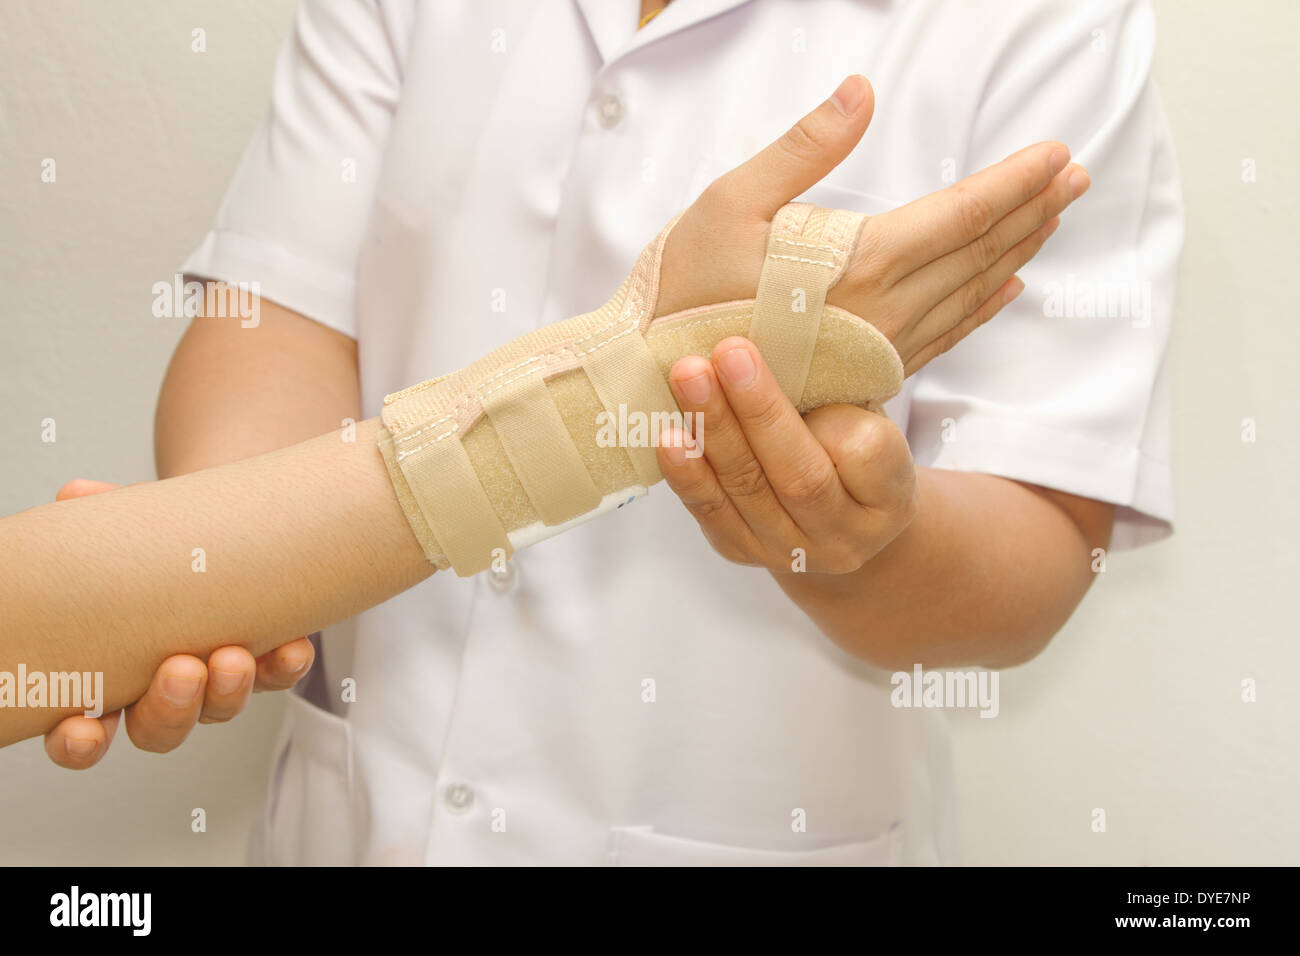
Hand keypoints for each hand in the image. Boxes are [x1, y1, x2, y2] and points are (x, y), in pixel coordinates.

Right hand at [43, 480, 314, 768]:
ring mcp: (218, 679)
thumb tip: (78, 494)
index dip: (79, 742)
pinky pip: (279, 676)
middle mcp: (163, 689)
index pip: (84, 731)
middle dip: (170, 708)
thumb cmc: (160, 540)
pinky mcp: (269, 660)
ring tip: (234, 656)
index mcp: (109, 673)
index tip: (83, 728)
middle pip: (159, 729)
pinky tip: (291, 647)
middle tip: (181, 670)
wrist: (223, 524)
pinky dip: (286, 665)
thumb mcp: (130, 524)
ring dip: (228, 690)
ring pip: (220, 708)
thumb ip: (105, 513)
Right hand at [657, 74, 1088, 375]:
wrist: (661, 383)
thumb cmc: (684, 290)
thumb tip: (863, 93)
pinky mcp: (866, 372)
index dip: (1014, 182)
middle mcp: (883, 310)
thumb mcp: (730, 202)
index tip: (1057, 153)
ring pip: (970, 295)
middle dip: (1031, 210)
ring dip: (1016, 252)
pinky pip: (945, 337)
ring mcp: (879, 348)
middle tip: (1076, 176)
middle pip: (979, 253)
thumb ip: (804, 148)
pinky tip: (1007, 289)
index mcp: (858, 263)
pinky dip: (982, 308)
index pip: (961, 214)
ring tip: (1051, 219)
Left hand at [659, 339, 915, 573]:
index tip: (806, 371)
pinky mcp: (742, 551)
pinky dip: (687, 473)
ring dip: (713, 431)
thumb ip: (837, 399)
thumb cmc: (853, 453)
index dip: (833, 418)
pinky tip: (667, 437)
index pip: (866, 456)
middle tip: (728, 353)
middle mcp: (845, 536)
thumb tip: (773, 350)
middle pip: (799, 476)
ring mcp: (791, 553)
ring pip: (748, 491)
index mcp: (890, 498)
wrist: (835, 520)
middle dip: (758, 411)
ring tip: (689, 378)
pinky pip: (711, 512)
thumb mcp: (867, 422)